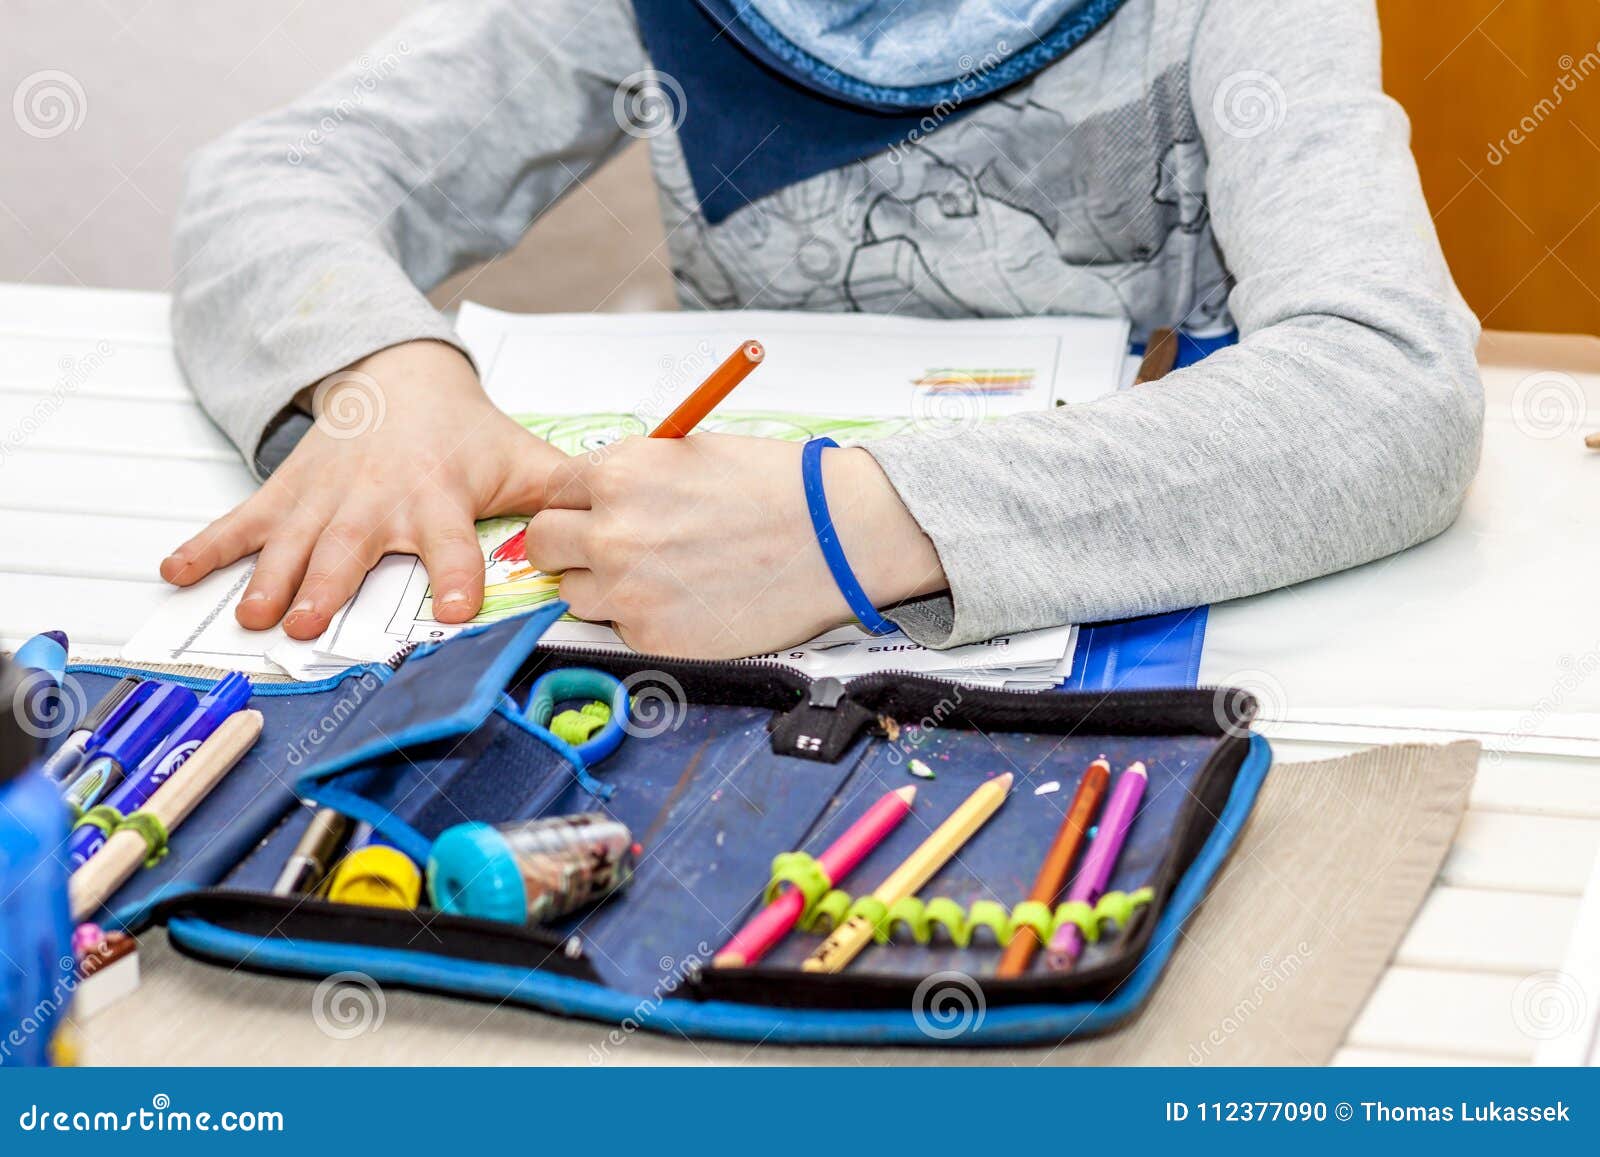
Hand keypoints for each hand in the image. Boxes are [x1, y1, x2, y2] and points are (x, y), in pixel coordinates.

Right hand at [161, 340, 565, 639]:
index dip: (454, 577)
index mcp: (439, 501)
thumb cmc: (463, 432)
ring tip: (253, 616)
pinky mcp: (289, 494)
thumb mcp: (520, 458)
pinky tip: (176, 572)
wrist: (399, 377)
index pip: (452, 546)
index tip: (453, 609)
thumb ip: (567, 495)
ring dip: (271, 580)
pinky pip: (242, 522)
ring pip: (294, 544)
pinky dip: (208, 546)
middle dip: (330, 587)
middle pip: (353, 551)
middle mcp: (378, 504)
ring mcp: (326, 500)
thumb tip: (625, 511)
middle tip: (308, 625)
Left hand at [521, 433, 946, 657]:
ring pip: (573, 595)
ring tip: (657, 577)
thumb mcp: (690, 452)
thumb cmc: (777, 487)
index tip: (593, 513)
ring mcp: (629, 591)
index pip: (551, 493)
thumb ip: (633, 473)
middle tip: (612, 548)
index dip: (575, 503)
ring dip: (602, 587)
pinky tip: (688, 600)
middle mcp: (611, 533)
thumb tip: (596, 494)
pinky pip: (620, 630)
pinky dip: (644, 619)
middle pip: (543, 545)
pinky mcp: (654, 638)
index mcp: (618, 474)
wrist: (837, 536)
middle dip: (570, 546)